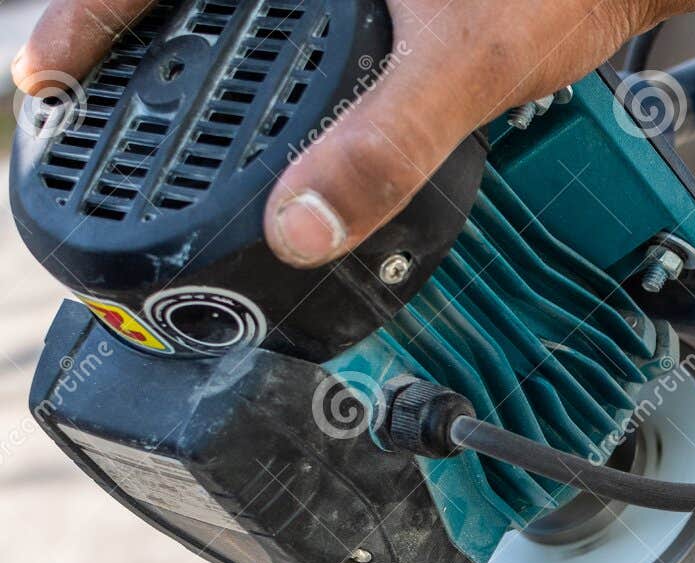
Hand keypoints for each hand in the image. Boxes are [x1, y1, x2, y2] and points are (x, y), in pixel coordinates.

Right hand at [11, 0, 676, 267]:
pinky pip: (292, 24)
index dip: (86, 16)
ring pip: (241, 10)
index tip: (47, 75)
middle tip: (87, 109)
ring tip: (157, 122)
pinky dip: (261, 61)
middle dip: (131, 43)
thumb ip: (387, 145)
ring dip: (196, 59)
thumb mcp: (465, 66)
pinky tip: (260, 109)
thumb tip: (306, 227)